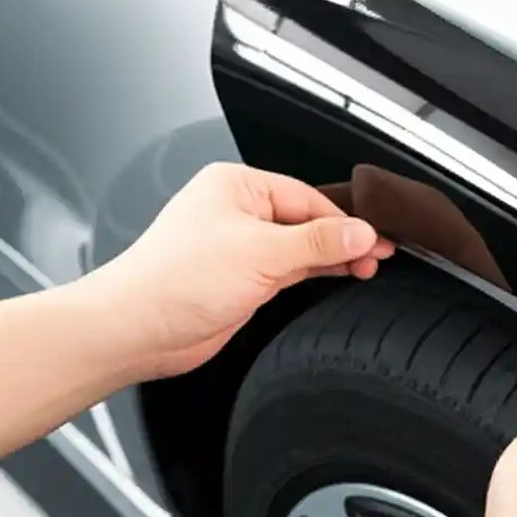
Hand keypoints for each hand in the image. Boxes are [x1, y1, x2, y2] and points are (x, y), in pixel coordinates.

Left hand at [80, 162, 393, 378]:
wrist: (136, 329)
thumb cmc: (174, 281)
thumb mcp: (260, 254)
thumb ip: (316, 242)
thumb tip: (360, 232)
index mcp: (236, 186)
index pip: (307, 198)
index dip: (344, 222)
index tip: (374, 239)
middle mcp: (237, 212)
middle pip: (307, 220)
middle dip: (343, 238)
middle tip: (379, 254)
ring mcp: (240, 247)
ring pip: (300, 247)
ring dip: (332, 257)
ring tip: (368, 266)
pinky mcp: (242, 279)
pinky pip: (289, 269)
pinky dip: (315, 272)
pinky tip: (340, 274)